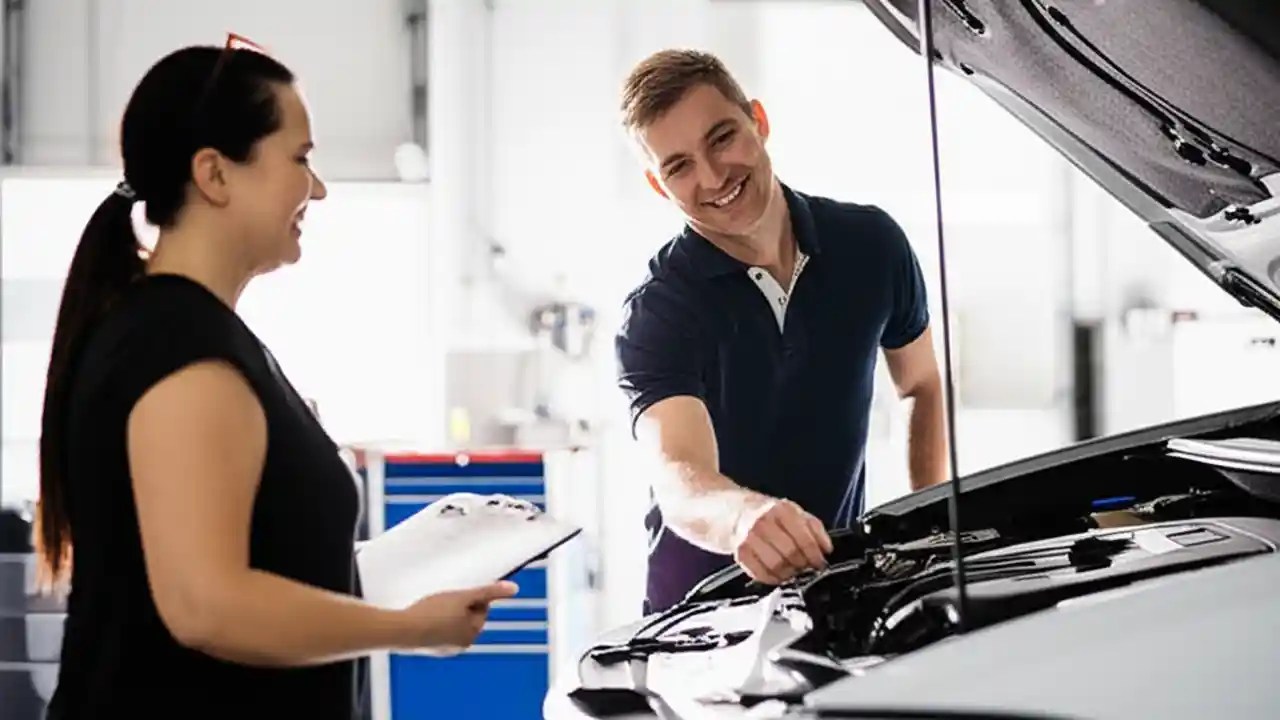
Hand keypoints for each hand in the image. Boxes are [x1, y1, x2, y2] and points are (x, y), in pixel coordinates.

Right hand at [400, 581, 518, 654]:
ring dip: (446, 614)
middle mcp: (461, 644)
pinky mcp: (428, 647)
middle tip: (445, 598)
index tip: (459, 592)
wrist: (403, 629)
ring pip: (452, 624)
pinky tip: (424, 616)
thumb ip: (489, 592)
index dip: (472, 597)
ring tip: (433, 606)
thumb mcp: (465, 596)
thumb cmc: (434, 613)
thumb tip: (514, 589)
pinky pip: (437, 631)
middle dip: (459, 606)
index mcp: (472, 632)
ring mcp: (444, 647)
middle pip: (467, 617)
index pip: (481, 608)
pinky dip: (433, 623)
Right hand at [731, 495, 833, 584]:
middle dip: (802, 565)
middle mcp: (764, 522)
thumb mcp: (789, 509)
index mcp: (782, 510)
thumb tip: (826, 547)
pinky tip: (775, 574)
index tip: (819, 563)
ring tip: (791, 571)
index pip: (805, 539)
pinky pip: (760, 573)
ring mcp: (750, 537)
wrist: (725, 509)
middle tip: (805, 568)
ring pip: (777, 566)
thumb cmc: (760, 511)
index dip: (815, 555)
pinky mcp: (739, 553)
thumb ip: (811, 526)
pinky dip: (771, 578)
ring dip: (787, 574)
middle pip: (792, 554)